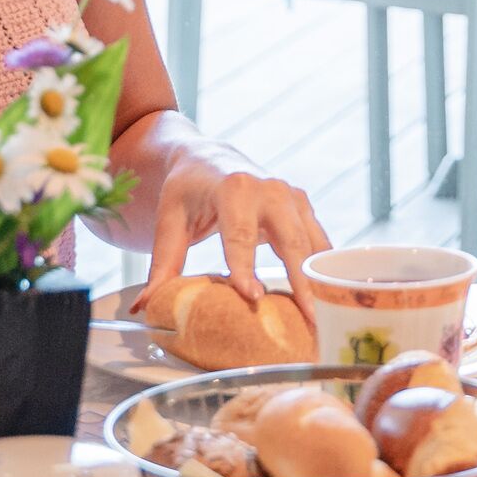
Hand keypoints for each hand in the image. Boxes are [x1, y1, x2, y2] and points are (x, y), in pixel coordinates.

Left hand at [147, 152, 330, 308]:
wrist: (208, 156)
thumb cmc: (186, 190)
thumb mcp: (169, 221)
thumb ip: (162, 265)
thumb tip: (144, 306)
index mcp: (233, 189)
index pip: (240, 234)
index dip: (245, 267)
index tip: (253, 298)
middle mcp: (269, 189)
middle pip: (290, 240)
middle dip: (301, 280)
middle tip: (309, 319)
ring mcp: (291, 196)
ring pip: (313, 242)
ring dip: (321, 280)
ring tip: (328, 318)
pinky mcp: (303, 206)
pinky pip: (320, 241)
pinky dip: (326, 269)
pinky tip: (332, 298)